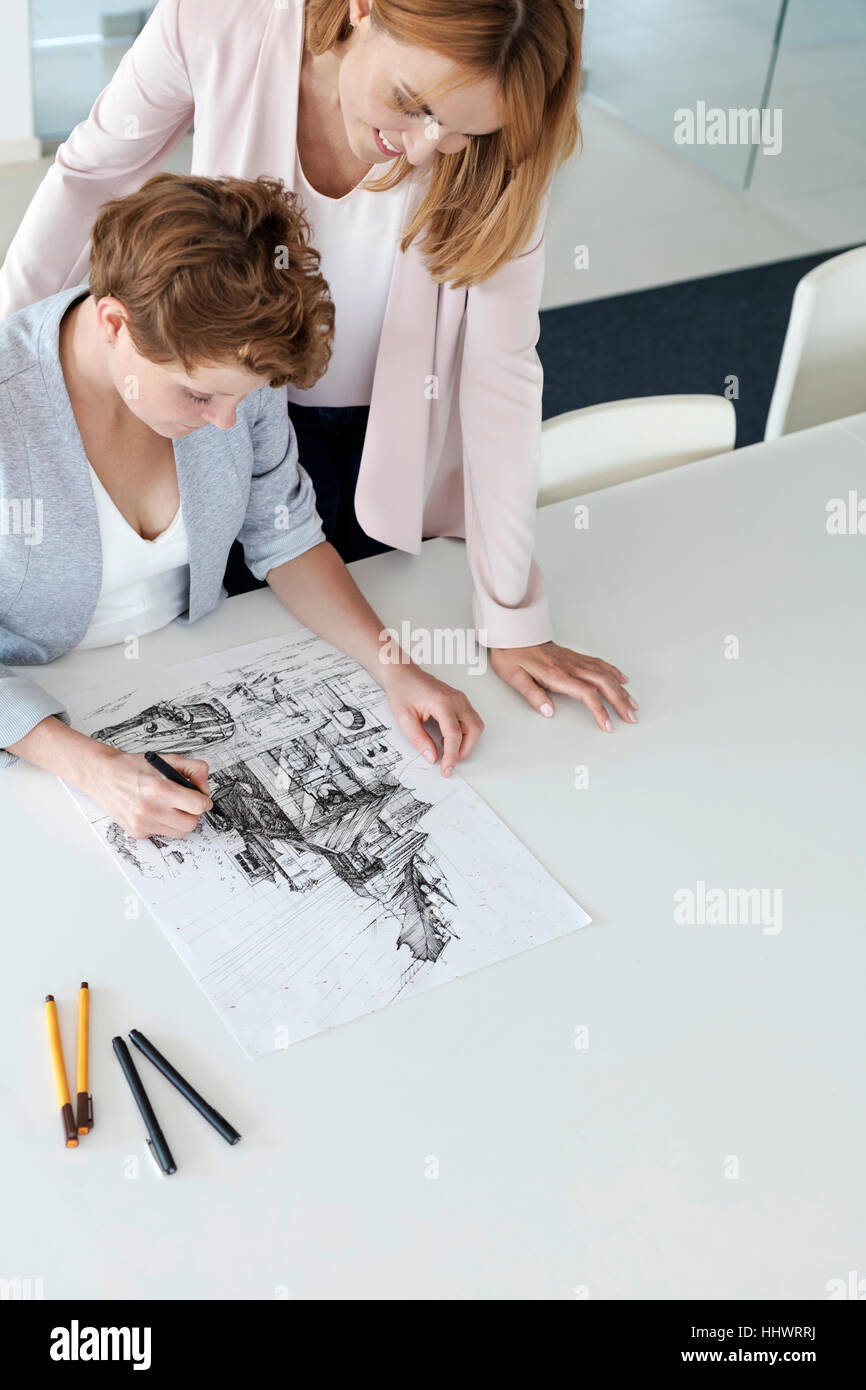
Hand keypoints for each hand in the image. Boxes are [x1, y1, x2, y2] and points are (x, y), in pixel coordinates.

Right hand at [84, 745, 213, 838]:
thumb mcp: (166, 759)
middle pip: (191, 823)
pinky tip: (155, 810)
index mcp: (159, 789)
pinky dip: (164, 824)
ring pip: (179, 832)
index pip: (197, 806)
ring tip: (171, 806)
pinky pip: (162, 833)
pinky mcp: (137, 832)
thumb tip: (205, 787)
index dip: (204, 800)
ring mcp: (142, 824)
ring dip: (180, 821)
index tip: (201, 798)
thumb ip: (193, 769)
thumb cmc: (133, 767)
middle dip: (193, 813)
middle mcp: (149, 809)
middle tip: (187, 803)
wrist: (103, 776)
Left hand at [380, 663, 483, 776]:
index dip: (452, 756)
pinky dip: (466, 733)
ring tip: (449, 749)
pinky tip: (450, 737)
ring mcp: (461, 699)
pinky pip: (471, 719)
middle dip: (465, 750)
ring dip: (468, 742)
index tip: (446, 769)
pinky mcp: (460, 700)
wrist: (403, 673)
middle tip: (449, 761)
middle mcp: (456, 699)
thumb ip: (419, 739)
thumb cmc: (402, 690)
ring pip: (476, 725)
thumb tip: (432, 757)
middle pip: (473, 730)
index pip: (454, 734)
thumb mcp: (404, 718)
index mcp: (441, 702)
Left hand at [489, 641, 637, 730]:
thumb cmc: (512, 655)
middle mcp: (570, 667)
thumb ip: (533, 695)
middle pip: (604, 684)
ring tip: (632, 704)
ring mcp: (574, 660)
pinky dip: (614, 672)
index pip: (586, 694)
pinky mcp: (574, 656)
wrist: (513, 632)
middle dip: (620, 702)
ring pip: (605, 674)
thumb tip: (548, 711)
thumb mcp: (514, 677)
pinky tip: (622, 678)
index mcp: (557, 675)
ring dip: (621, 689)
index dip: (600, 710)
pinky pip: (599, 663)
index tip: (608, 725)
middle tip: (631, 717)